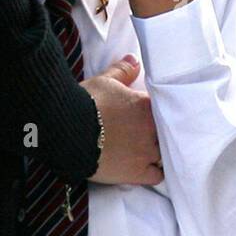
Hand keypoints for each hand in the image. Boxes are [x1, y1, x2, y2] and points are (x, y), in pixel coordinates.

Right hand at [83, 56, 162, 186]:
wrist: (67, 130)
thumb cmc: (85, 102)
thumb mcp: (104, 81)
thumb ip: (122, 71)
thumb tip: (134, 60)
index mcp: (146, 105)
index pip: (164, 109)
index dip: (157, 114)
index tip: (149, 117)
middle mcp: (152, 128)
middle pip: (168, 133)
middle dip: (160, 133)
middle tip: (147, 135)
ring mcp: (147, 152)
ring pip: (166, 154)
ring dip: (160, 153)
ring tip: (148, 152)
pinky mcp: (137, 172)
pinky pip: (157, 176)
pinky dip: (154, 172)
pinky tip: (147, 169)